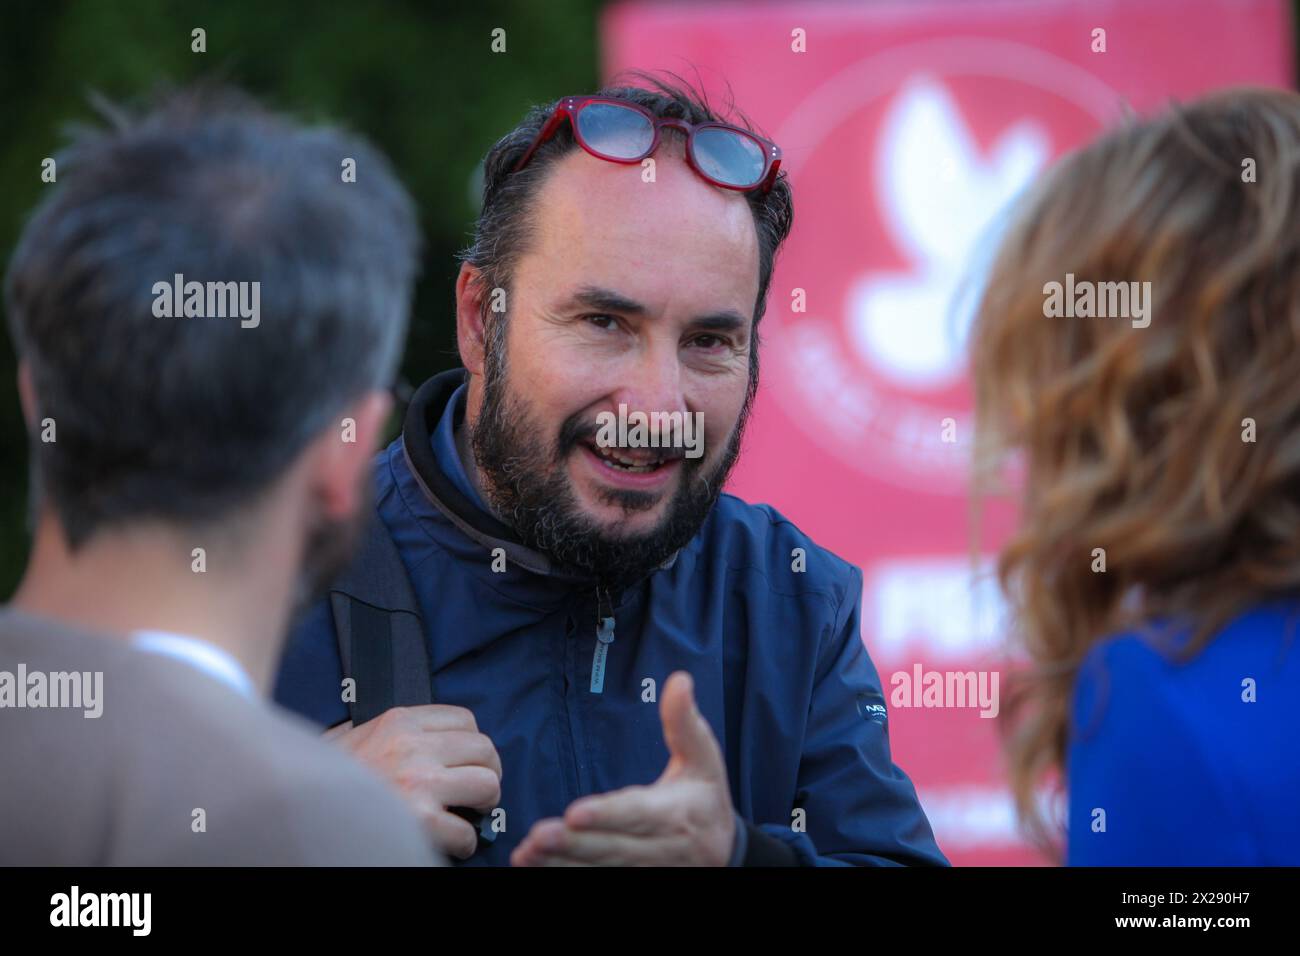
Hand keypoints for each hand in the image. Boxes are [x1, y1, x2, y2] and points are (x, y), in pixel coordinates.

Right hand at [325, 705, 501, 859]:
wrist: (296, 805)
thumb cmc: (325, 776)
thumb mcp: (353, 736)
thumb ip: (392, 731)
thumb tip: (429, 738)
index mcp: (399, 721)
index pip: (466, 719)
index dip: (471, 744)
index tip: (465, 760)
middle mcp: (412, 746)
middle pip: (485, 749)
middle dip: (486, 772)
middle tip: (475, 789)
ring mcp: (418, 782)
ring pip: (487, 784)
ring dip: (482, 803)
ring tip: (466, 812)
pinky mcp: (420, 821)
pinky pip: (467, 831)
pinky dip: (464, 841)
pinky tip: (449, 840)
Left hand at [511, 671, 734, 865]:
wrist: (724, 853)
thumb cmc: (706, 796)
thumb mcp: (704, 758)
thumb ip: (685, 721)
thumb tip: (679, 680)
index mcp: (675, 813)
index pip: (637, 813)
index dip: (607, 815)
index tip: (575, 813)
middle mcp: (658, 847)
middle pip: (611, 847)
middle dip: (573, 843)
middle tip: (538, 836)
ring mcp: (643, 869)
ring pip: (598, 868)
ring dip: (560, 862)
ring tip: (526, 853)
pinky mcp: (631, 878)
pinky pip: (594, 879)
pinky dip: (563, 873)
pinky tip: (533, 866)